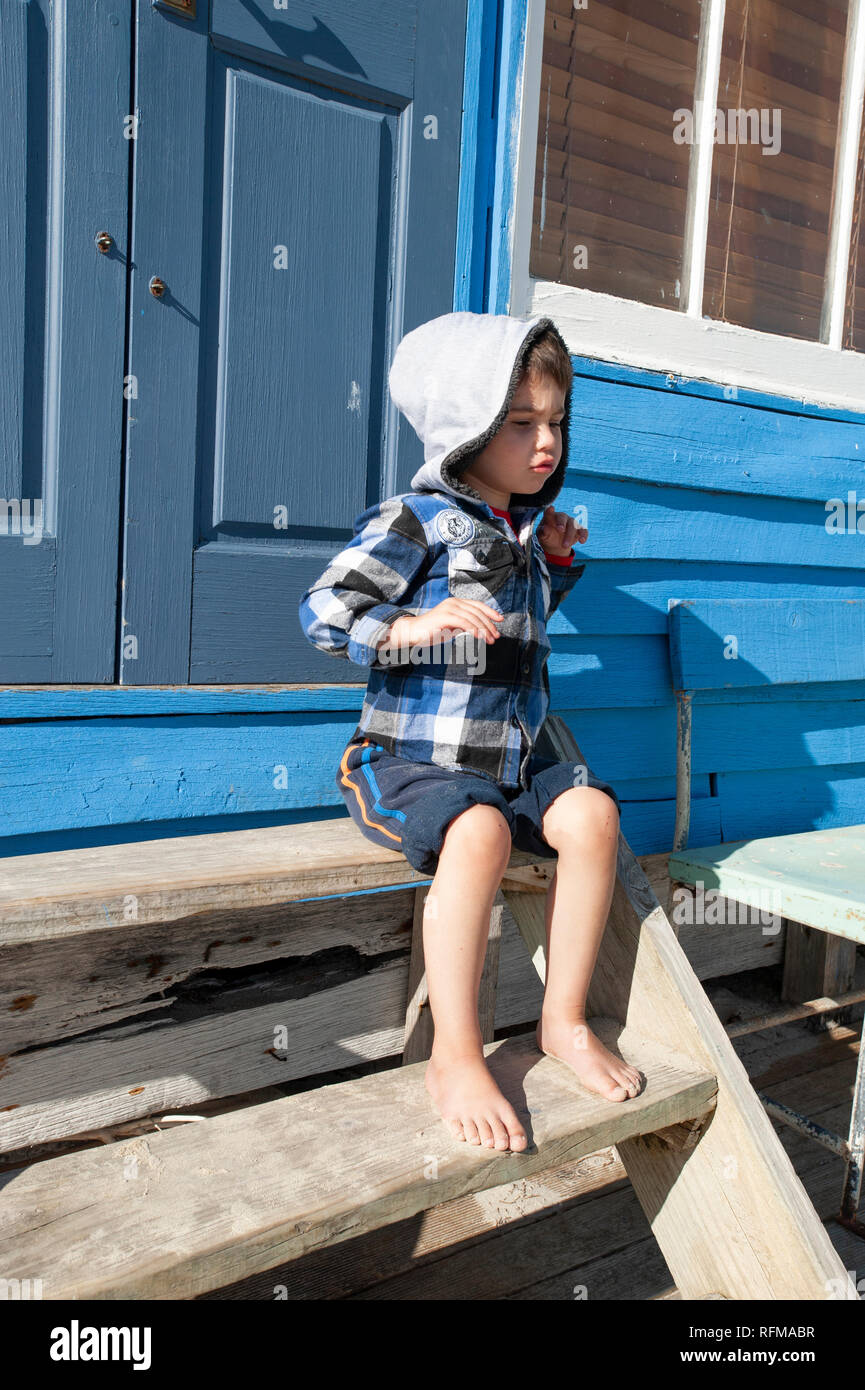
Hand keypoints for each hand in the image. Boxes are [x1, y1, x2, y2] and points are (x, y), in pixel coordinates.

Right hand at [379, 599, 503, 650]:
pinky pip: (464, 622)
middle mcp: (453, 602)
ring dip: (484, 629)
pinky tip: (479, 637)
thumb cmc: (431, 631)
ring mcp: (449, 608)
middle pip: (478, 611)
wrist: (413, 632)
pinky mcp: (445, 616)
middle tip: (496, 635)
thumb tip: (479, 630)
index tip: (500, 620)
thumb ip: (464, 625)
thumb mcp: (452, 626)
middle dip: (490, 624)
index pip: (477, 605)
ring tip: (490, 639)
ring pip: (473, 617)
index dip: (490, 612)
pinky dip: (474, 629)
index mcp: (456, 603)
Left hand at [536, 504, 586, 555]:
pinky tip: (582, 541)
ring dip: (569, 536)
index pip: (549, 512)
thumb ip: (543, 532)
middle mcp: (562, 518)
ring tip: (564, 546)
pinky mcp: (578, 530)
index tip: (550, 509)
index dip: (549, 511)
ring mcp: (571, 523)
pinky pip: (583, 531)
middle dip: (562, 523)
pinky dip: (583, 535)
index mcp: (550, 517)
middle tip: (560, 530)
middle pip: (563, 518)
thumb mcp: (542, 536)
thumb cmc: (547, 536)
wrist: (555, 544)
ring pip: (573, 525)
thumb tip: (545, 528)